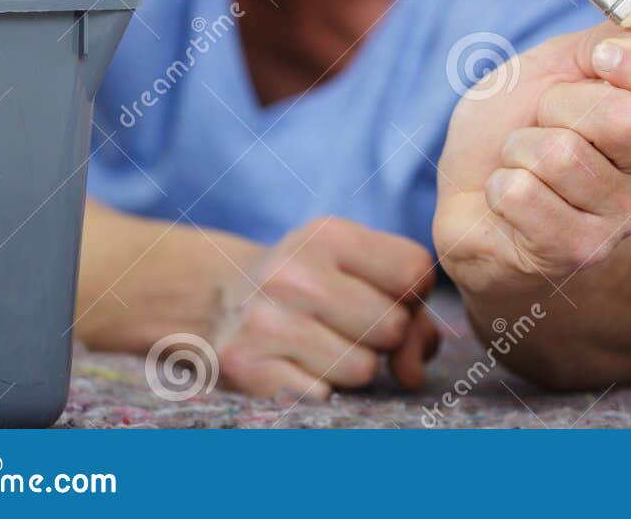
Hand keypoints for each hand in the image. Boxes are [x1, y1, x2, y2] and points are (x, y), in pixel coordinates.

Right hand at [211, 216, 441, 401]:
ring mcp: (265, 321)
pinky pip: (323, 396)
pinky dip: (320, 391)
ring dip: (355, 369)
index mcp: (329, 235)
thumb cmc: (306, 286)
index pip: (415, 272)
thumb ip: (408, 307)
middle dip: (386, 338)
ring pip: (363, 368)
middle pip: (393, 326)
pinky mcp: (245, 366)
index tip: (387, 298)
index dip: (414, 296)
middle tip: (351, 328)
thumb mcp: (353, 269)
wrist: (214, 300)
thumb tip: (416, 368)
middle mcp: (294, 273)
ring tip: (324, 348)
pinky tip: (298, 369)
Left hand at [435, 22, 630, 287]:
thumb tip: (628, 45)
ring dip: (520, 148)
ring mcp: (623, 218)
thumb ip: (601, 41)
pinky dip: (500, 186)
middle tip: (543, 122)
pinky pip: (524, 194)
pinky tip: (510, 198)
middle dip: (558, 105)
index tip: (601, 60)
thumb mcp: (553, 62)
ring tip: (523, 162)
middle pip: (626, 117)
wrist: (473, 196)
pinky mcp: (581, 251)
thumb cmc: (516, 125)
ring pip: (561, 155)